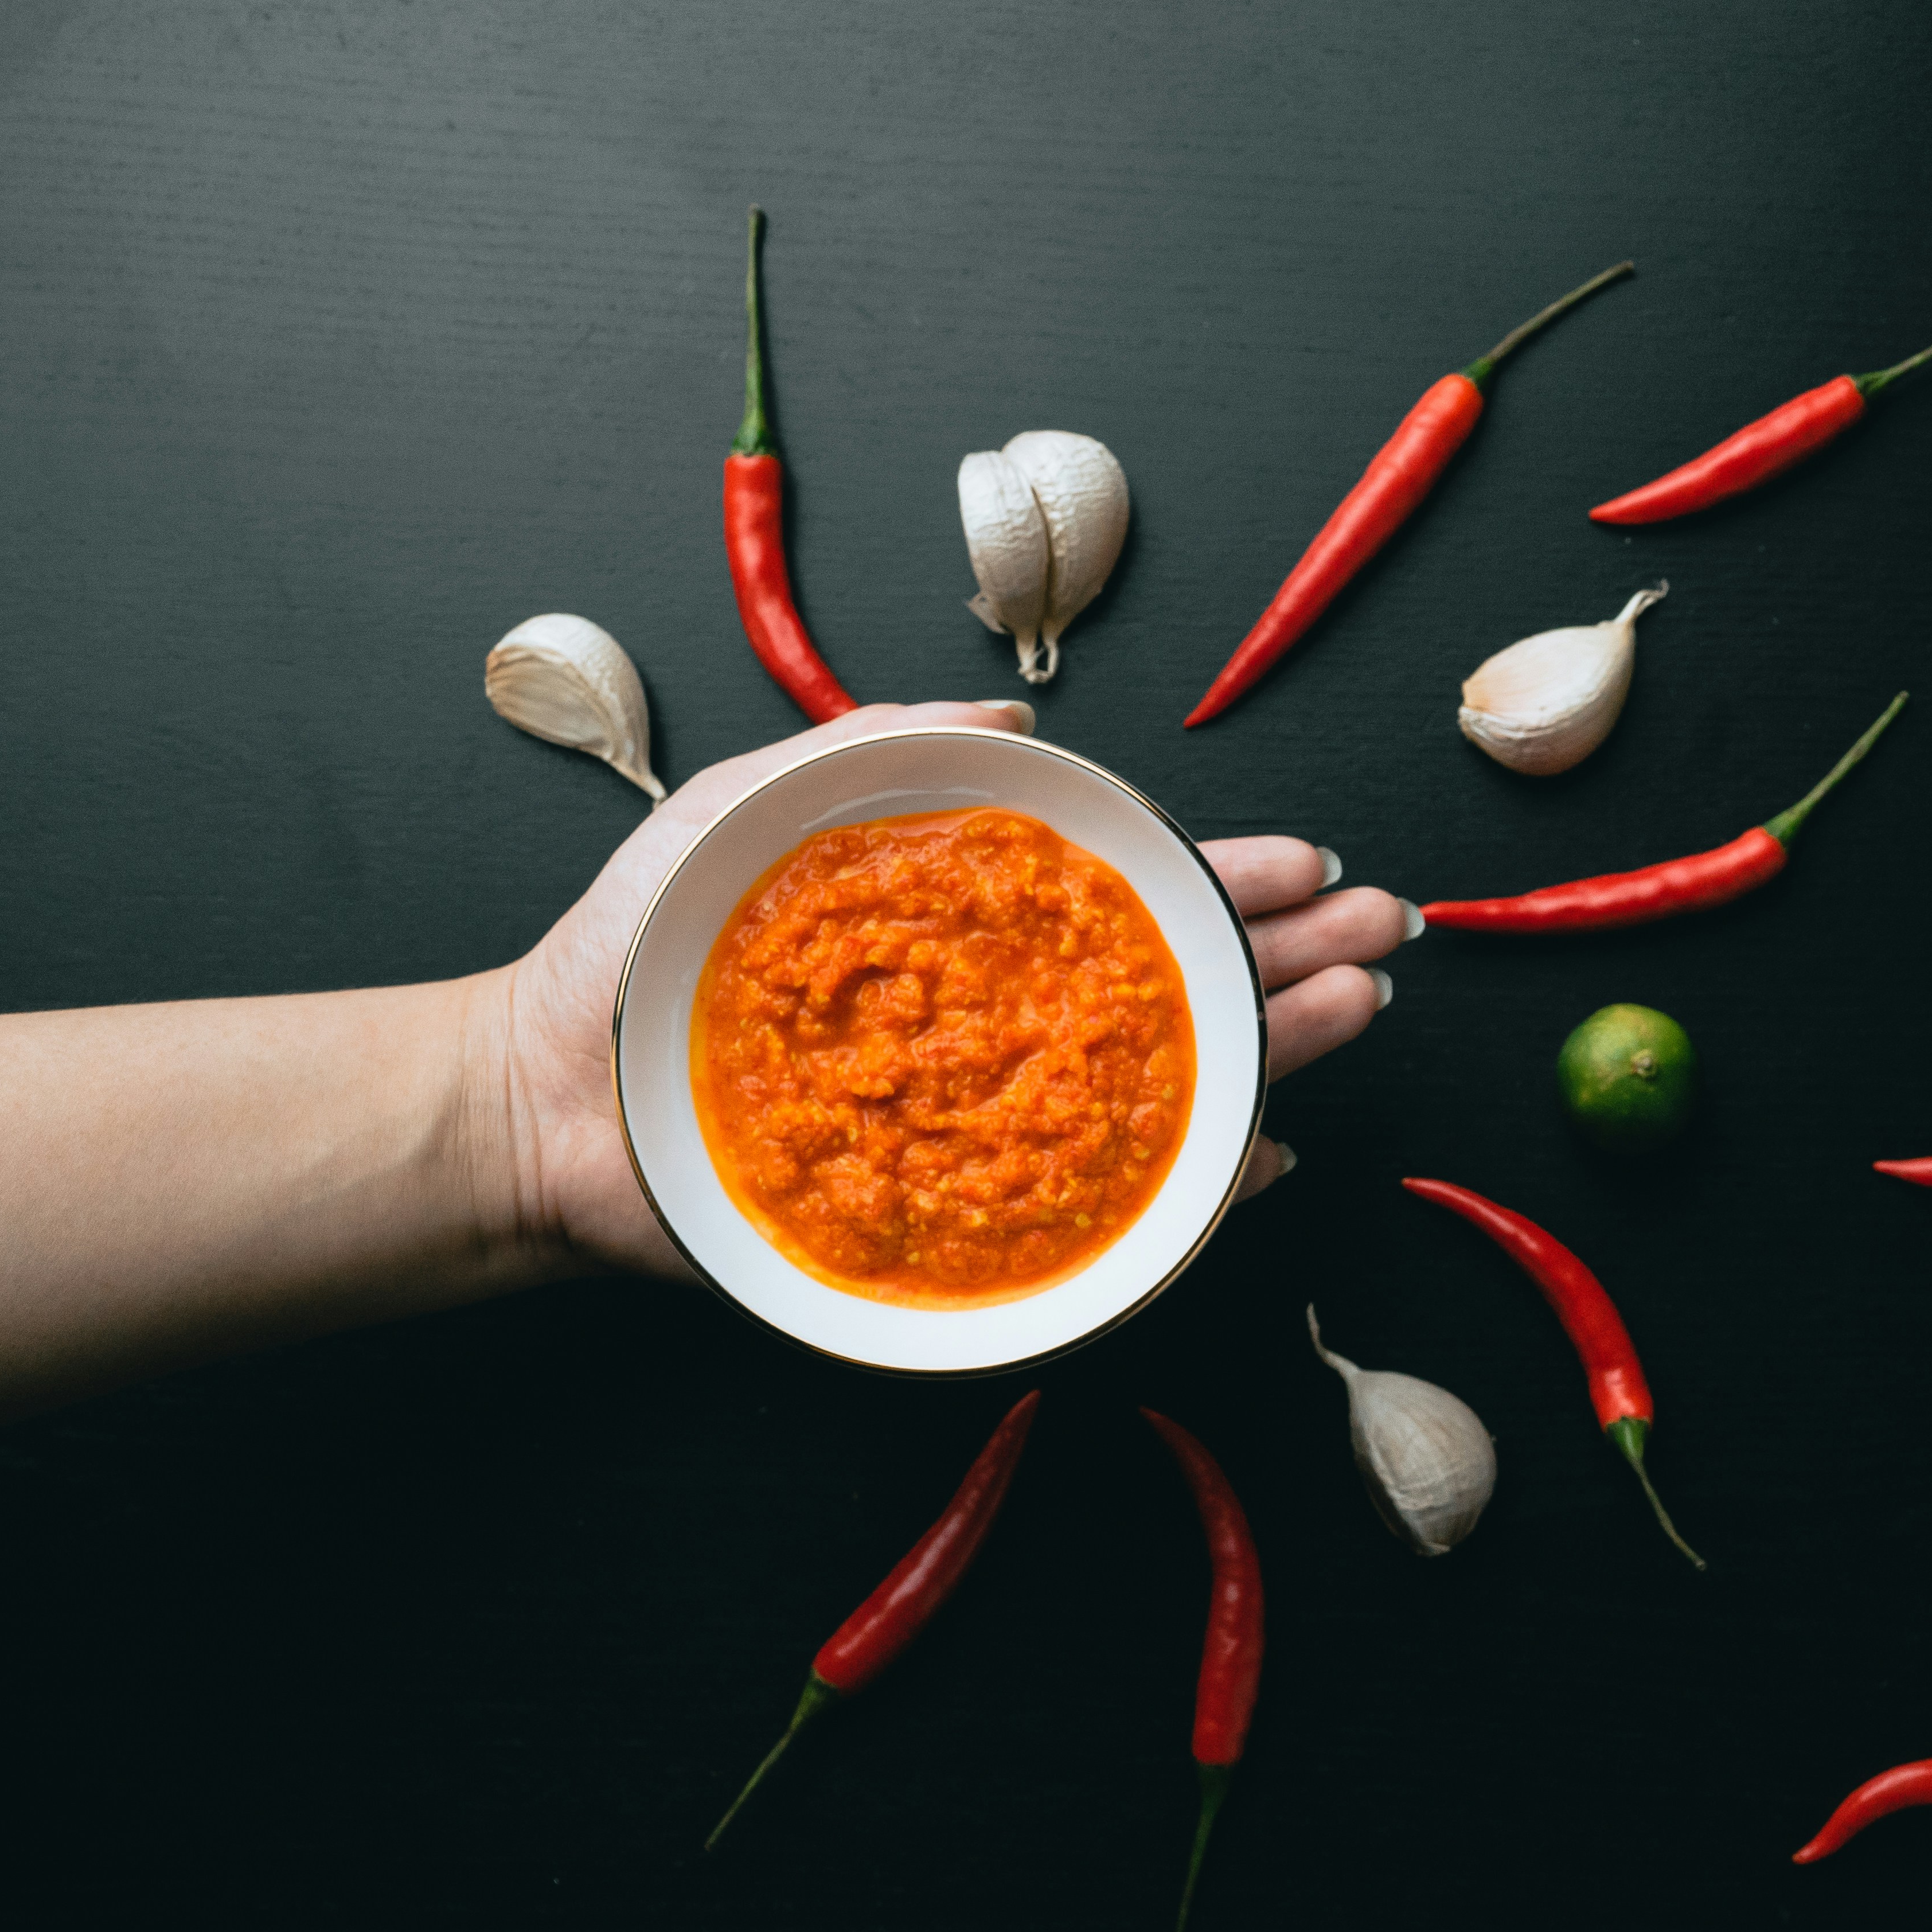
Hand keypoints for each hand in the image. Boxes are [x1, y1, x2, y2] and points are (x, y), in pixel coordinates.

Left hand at [489, 703, 1413, 1279]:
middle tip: (1385, 931)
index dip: (1227, 876)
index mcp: (966, 928)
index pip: (1129, 895)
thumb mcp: (753, 800)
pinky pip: (1105, 1211)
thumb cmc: (636, 948)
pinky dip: (1194, 1187)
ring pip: (1169, 1084)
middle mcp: (996, 1024)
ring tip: (1360, 1005)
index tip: (1310, 860)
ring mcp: (987, 1122)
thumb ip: (882, 741)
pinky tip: (1267, 1151)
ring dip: (1281, 1047)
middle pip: (1177, 985)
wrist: (546, 1092)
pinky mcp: (960, 1218)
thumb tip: (1025, 714)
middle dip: (1296, 954)